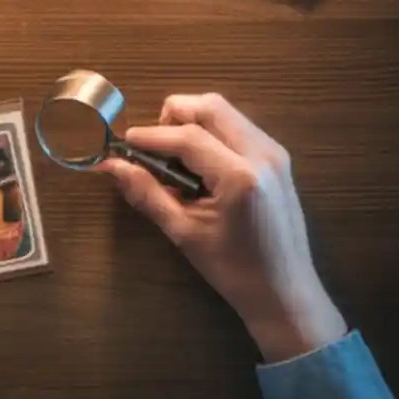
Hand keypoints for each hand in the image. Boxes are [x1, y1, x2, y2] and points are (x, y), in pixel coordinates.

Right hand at [97, 93, 345, 362]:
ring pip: (225, 112)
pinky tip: (198, 165)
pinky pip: (238, 127)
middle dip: (174, 117)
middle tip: (153, 147)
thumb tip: (112, 166)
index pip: (188, 136)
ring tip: (173, 158)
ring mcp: (275, 152)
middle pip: (210, 106)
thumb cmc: (234, 270)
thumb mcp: (184, 233)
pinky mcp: (278, 158)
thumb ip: (148, 194)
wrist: (286, 292)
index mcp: (240, 176)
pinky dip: (211, 133)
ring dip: (193, 123)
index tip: (123, 143)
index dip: (150, 136)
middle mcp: (262, 153)